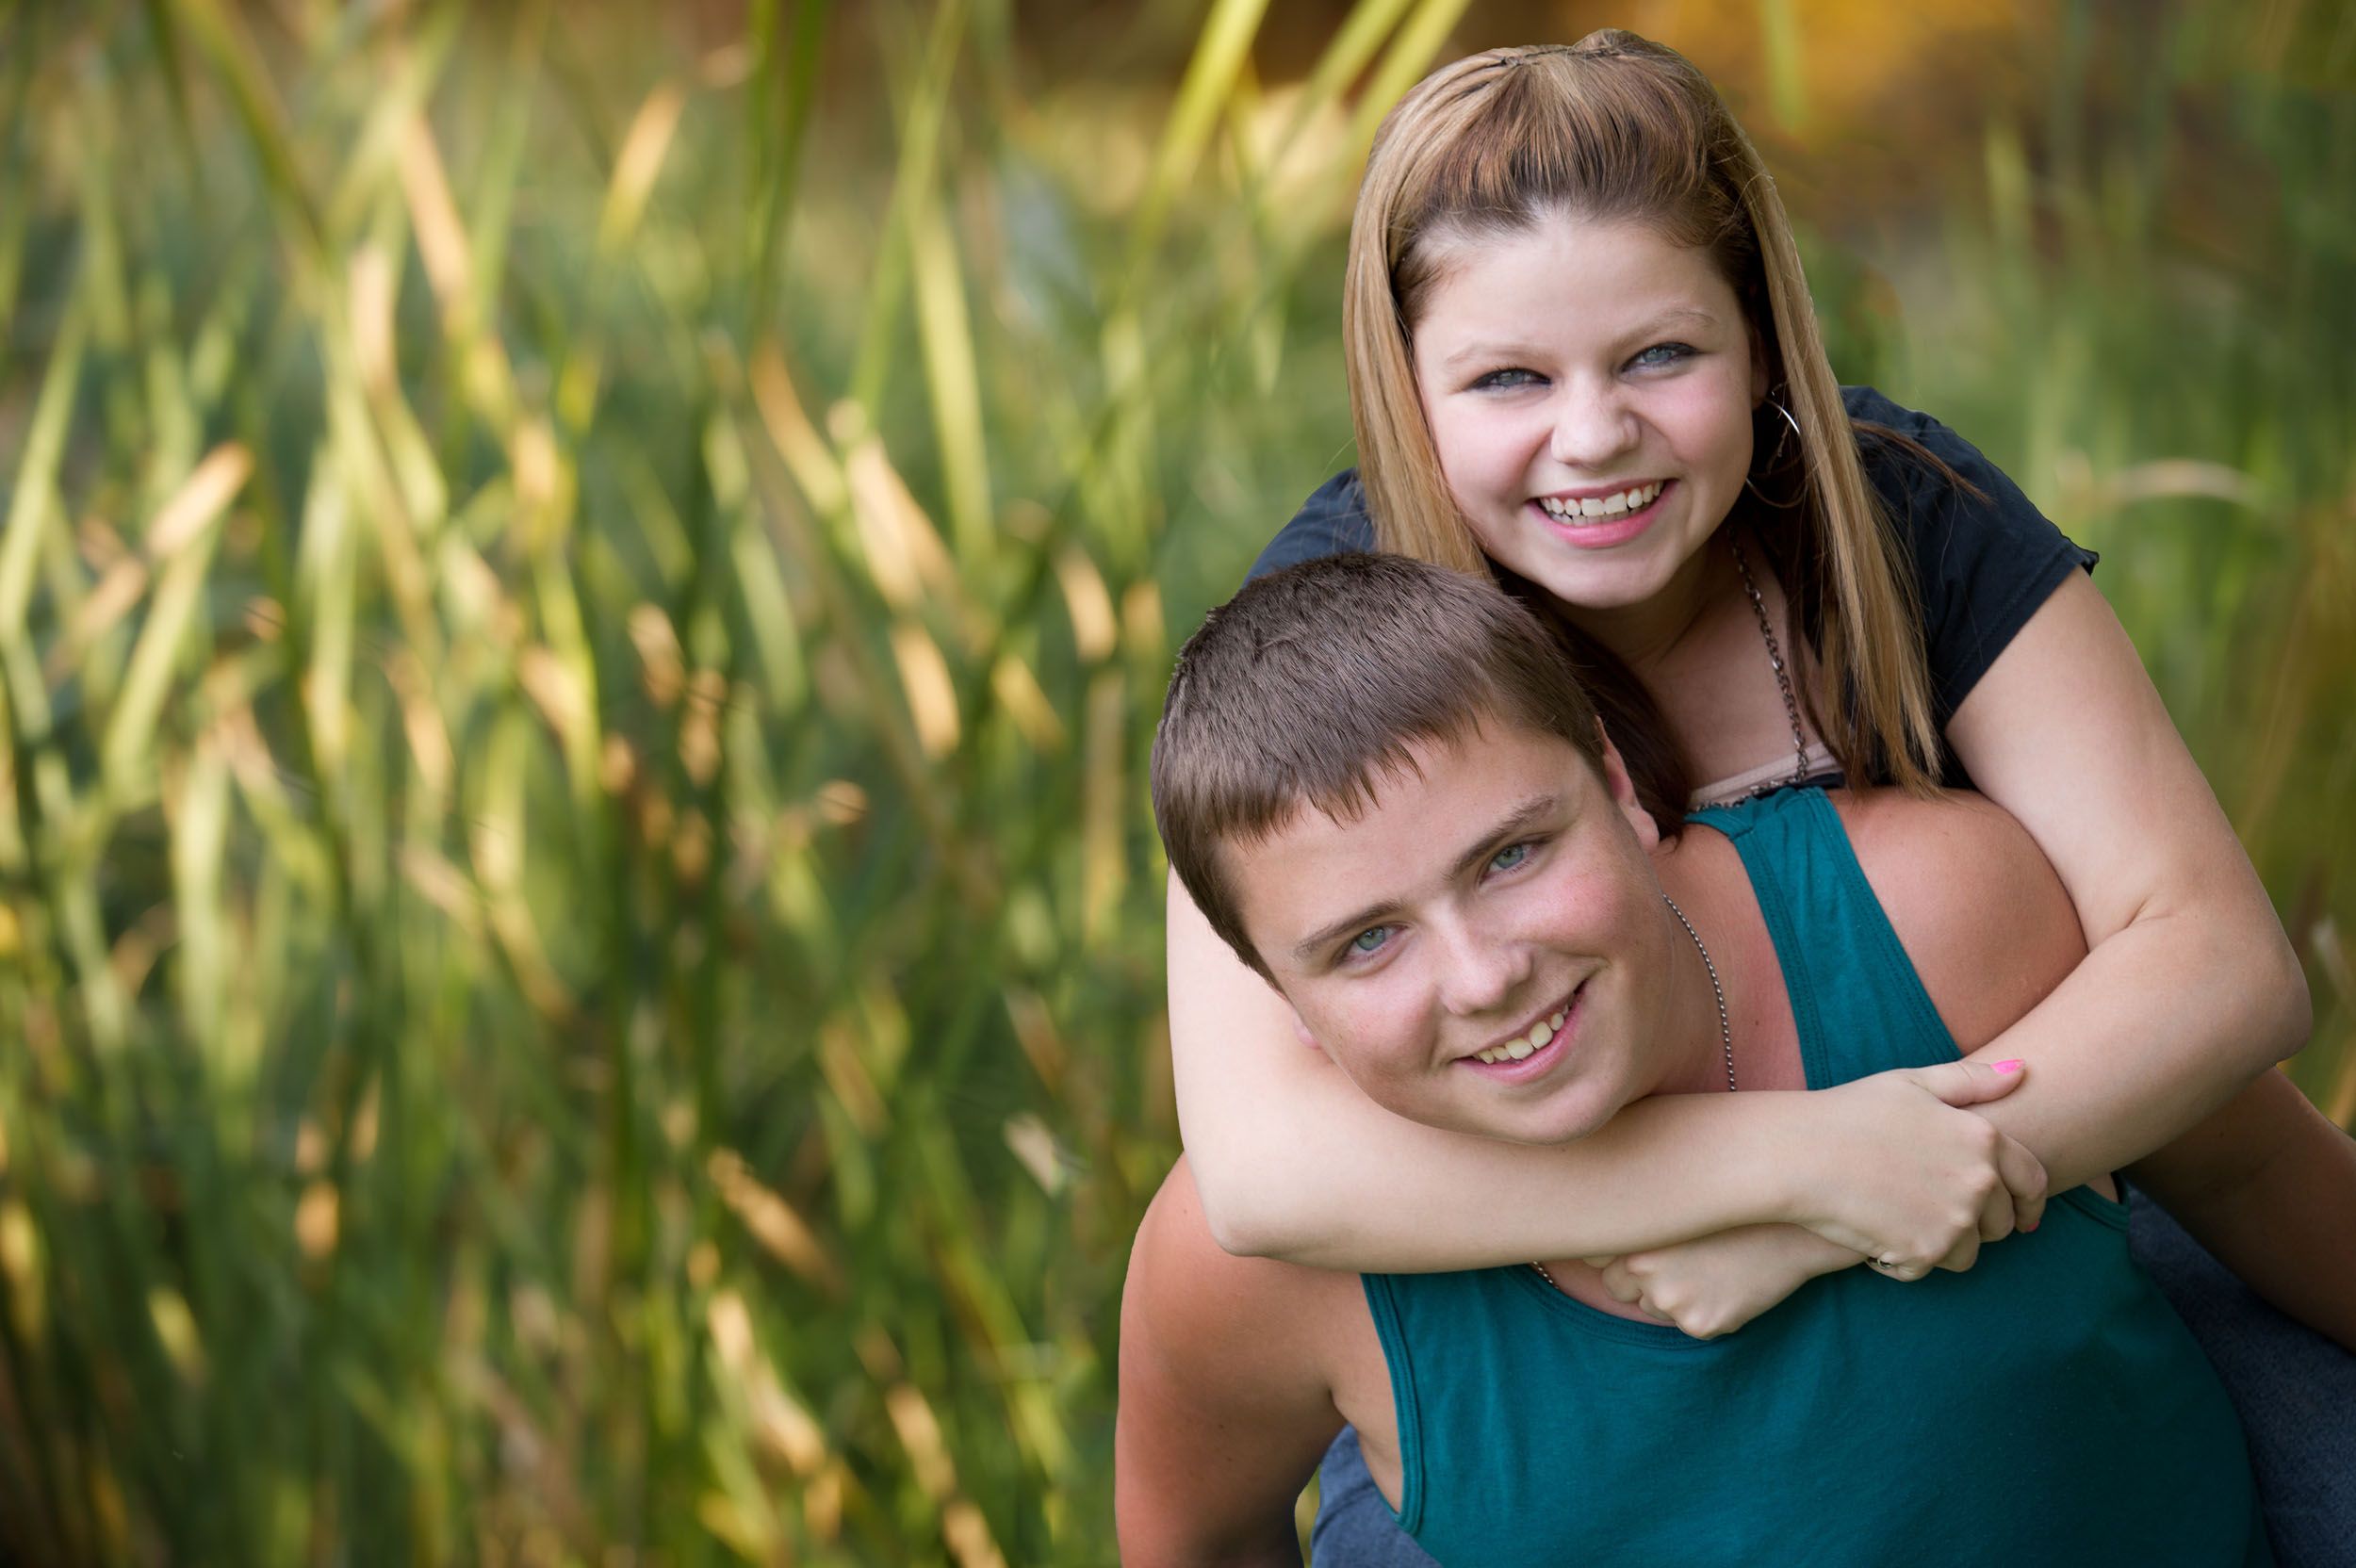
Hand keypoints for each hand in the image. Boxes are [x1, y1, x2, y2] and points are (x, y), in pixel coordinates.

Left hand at [1586, 1225, 1860, 1339]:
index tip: (1634, 1241)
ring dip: (1672, 1296)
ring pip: (1652, 1307)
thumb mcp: (1674, 1198)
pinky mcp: (1700, 1323)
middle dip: (1637, 1279)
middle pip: (1615, 1286)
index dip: (1613, 1250)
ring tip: (1711, 1267)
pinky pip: (1690, 1324)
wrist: (1791, 1229)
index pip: (1592, 1256)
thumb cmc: (1732, 1206)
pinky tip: (1730, 1287)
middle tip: (1677, 1259)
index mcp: (1631, 1232)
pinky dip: (1707, 1312)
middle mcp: (1642, 1268)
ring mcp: (1670, 1299)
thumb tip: (1600, 1234)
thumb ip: (1639, 1217)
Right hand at [1789, 1059, 2046, 1279]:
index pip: (2032, 1180)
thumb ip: (1971, 1080)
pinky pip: (1932, 1268)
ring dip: (1945, 1245)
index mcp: (1983, 1138)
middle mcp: (1979, 1181)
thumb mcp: (1911, 1082)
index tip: (2022, 1213)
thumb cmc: (1849, 1112)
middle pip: (2003, 1223)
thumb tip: (2024, 1071)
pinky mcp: (1925, 1251)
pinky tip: (1882, 1238)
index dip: (2030, 1200)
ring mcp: (1955, 1220)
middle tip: (1936, 1213)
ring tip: (1904, 1223)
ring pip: (1969, 1252)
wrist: (1799, 1155)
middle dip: (1979, 1224)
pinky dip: (1911, 1260)